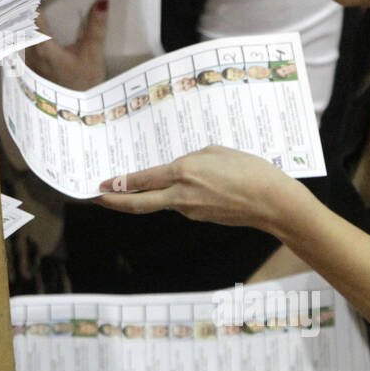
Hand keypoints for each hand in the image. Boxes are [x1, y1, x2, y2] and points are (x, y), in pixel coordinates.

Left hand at [23, 0, 107, 90]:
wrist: (77, 111)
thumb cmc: (84, 83)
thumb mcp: (93, 53)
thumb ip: (96, 27)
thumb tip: (102, 2)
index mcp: (44, 48)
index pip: (32, 18)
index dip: (32, 1)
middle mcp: (30, 55)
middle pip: (20, 26)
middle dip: (22, 10)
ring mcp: (26, 64)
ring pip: (16, 39)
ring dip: (19, 24)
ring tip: (20, 7)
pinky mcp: (27, 71)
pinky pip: (17, 50)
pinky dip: (18, 38)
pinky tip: (22, 30)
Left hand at [96, 145, 309, 232]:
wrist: (272, 202)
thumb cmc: (249, 170)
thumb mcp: (215, 152)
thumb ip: (191, 159)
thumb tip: (180, 169)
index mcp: (183, 173)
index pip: (141, 181)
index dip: (119, 184)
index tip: (101, 185)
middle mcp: (181, 195)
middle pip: (139, 204)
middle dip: (115, 202)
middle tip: (97, 199)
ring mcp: (190, 210)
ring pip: (161, 203)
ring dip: (147, 197)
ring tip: (139, 187)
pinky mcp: (201, 218)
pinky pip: (181, 204)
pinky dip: (174, 197)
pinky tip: (184, 188)